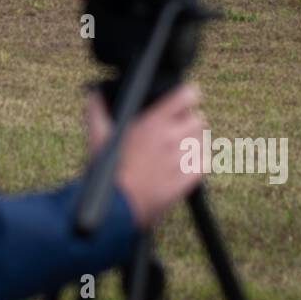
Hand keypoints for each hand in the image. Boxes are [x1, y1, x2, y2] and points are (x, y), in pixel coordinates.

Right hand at [85, 84, 204, 228]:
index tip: (181, 102)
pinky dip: (198, 162)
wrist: (117, 207)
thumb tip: (94, 92)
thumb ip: (97, 110)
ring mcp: (182, 158)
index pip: (187, 96)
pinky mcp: (189, 179)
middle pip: (199, 119)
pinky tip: (184, 165)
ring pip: (203, 141)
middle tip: (177, 130)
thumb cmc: (106, 171)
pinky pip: (206, 162)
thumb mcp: (98, 136)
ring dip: (194, 143)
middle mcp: (171, 137)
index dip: (186, 97)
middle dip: (189, 123)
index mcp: (152, 122)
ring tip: (179, 149)